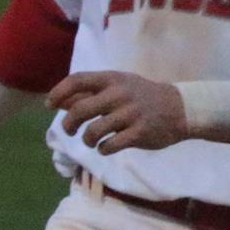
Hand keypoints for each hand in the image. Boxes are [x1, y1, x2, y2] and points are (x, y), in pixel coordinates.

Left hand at [46, 71, 187, 153]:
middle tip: (70, 131)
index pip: (77, 80)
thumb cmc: (141, 97)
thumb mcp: (117, 87)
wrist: (180, 108)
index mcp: (111, 79)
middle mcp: (119, 94)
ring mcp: (130, 114)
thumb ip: (88, 93)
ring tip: (91, 141)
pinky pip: (110, 146)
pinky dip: (103, 149)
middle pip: (80, 110)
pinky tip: (106, 147)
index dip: (58, 92)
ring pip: (93, 131)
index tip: (49, 105)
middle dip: (68, 124)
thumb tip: (57, 101)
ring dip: (86, 140)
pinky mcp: (139, 133)